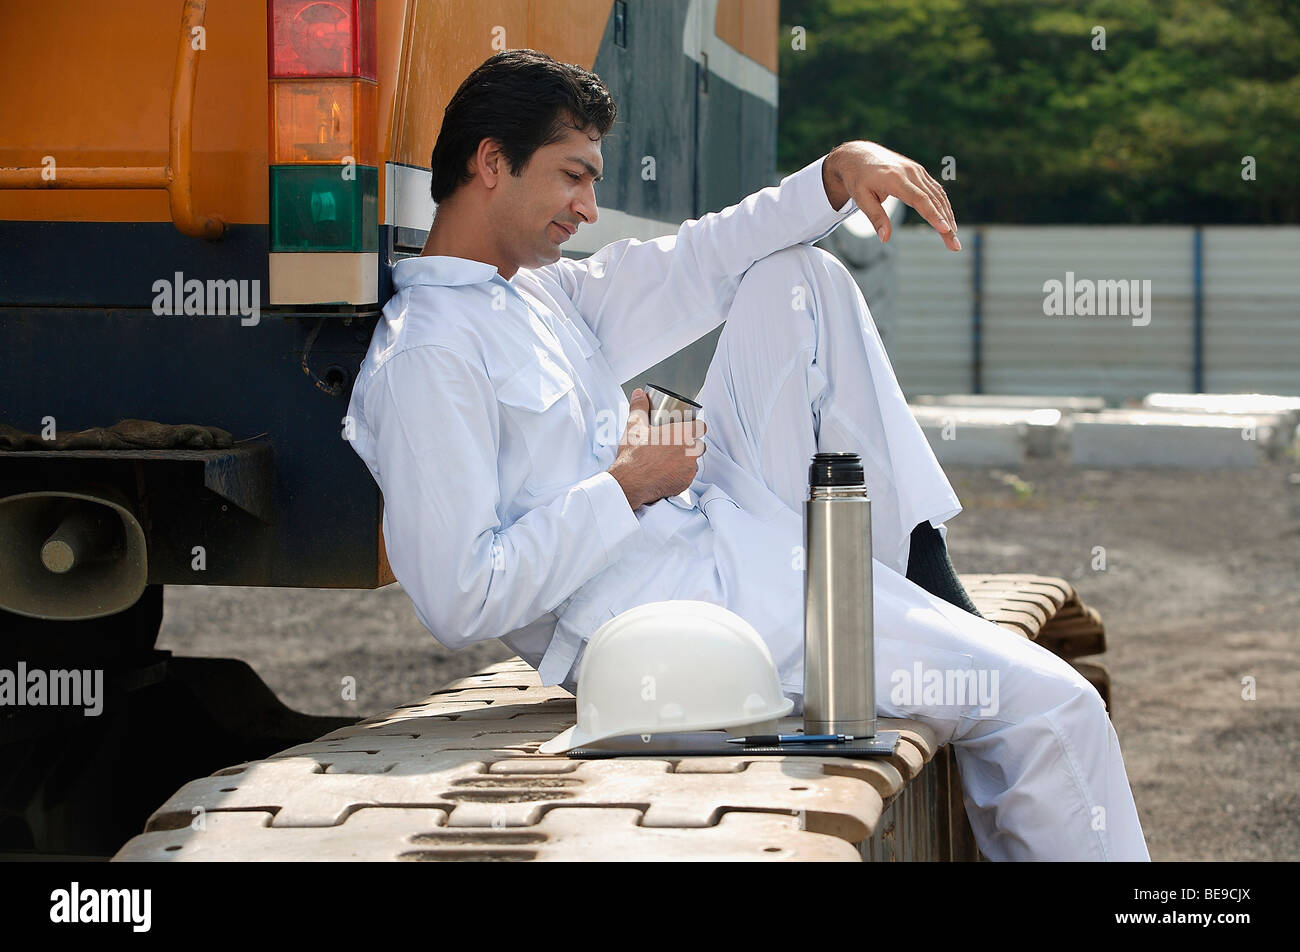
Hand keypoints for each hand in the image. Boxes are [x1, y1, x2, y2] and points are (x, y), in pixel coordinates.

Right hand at [607, 388, 706, 509]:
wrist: (630, 482)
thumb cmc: (634, 455)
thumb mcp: (635, 425)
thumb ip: (639, 406)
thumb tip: (639, 394)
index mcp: (682, 434)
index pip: (701, 427)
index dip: (696, 426)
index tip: (688, 427)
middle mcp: (690, 451)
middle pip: (700, 445)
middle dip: (691, 444)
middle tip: (677, 444)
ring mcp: (689, 468)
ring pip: (694, 462)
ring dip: (687, 460)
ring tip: (672, 458)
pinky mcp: (685, 483)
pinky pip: (687, 476)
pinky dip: (680, 474)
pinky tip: (669, 472)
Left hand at [823, 141, 958, 250]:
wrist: (859, 155)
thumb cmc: (858, 179)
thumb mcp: (861, 199)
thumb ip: (875, 218)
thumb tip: (885, 239)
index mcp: (895, 179)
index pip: (919, 199)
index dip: (934, 215)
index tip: (946, 230)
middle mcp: (910, 173)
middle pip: (934, 201)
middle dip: (946, 224)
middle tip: (955, 246)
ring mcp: (917, 171)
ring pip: (938, 196)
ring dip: (949, 217)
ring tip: (953, 238)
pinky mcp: (919, 172)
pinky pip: (936, 190)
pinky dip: (943, 206)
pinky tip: (948, 220)